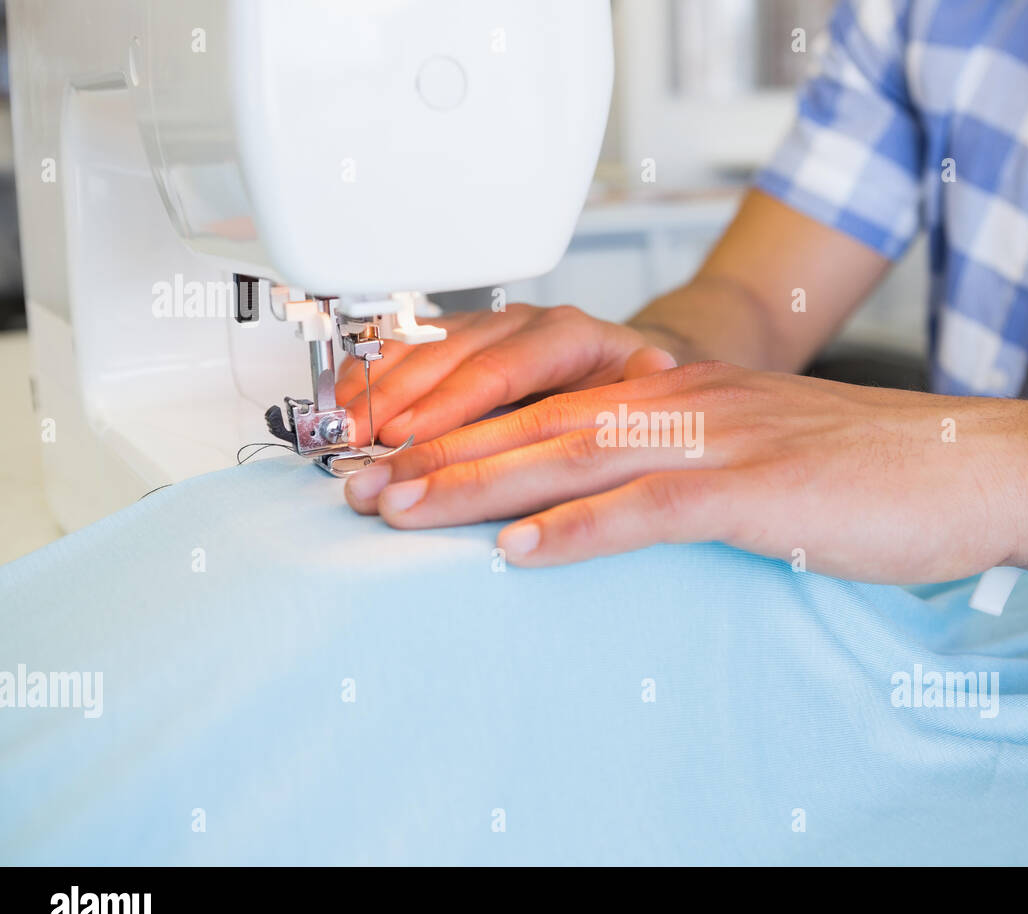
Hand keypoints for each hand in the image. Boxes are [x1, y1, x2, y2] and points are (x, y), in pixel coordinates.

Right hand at [334, 304, 679, 446]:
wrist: (627, 382)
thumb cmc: (633, 403)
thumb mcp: (650, 400)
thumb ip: (646, 391)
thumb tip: (655, 366)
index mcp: (573, 337)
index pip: (506, 368)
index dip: (453, 406)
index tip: (410, 438)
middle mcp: (525, 326)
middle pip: (452, 357)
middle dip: (400, 402)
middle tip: (361, 444)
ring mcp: (488, 330)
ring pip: (423, 347)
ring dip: (377, 389)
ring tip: (343, 427)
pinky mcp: (459, 342)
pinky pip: (406, 346)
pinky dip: (372, 372)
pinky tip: (344, 398)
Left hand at [343, 361, 1027, 580]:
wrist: (964, 468)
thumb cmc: (858, 470)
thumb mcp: (749, 454)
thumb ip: (671, 467)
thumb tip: (591, 506)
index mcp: (678, 390)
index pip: (546, 400)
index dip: (460, 425)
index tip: (391, 455)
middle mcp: (683, 398)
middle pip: (537, 419)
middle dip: (438, 452)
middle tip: (357, 481)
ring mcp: (718, 436)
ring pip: (572, 452)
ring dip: (478, 483)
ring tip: (401, 510)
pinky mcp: (756, 486)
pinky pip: (651, 505)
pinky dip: (580, 527)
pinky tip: (520, 550)